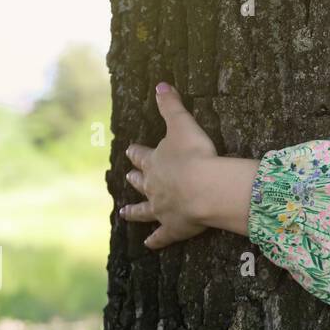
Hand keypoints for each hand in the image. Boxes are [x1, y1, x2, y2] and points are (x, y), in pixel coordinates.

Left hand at [122, 82, 217, 249]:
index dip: (136, 152)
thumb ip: (171, 105)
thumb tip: (160, 84)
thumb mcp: (183, 124)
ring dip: (134, 212)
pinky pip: (161, 236)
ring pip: (144, 211)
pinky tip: (148, 245)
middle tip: (127, 177)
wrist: (204, 188)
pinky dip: (155, 241)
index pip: (142, 155)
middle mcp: (153, 186)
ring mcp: (161, 208)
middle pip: (140, 182)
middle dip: (134, 179)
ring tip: (124, 213)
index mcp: (155, 162)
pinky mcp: (172, 227)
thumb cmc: (195, 155)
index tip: (129, 150)